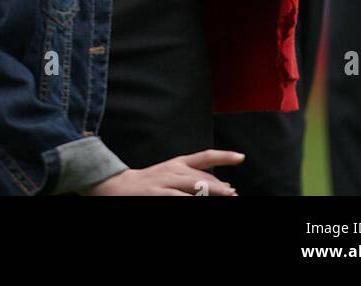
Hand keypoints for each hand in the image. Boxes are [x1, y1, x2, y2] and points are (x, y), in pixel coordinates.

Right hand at [85, 149, 243, 196]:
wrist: (119, 186)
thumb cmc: (151, 182)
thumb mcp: (171, 173)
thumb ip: (193, 177)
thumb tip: (222, 185)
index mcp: (178, 163)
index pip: (205, 156)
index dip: (224, 156)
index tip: (241, 157)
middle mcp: (174, 171)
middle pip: (202, 178)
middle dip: (219, 187)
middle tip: (233, 194)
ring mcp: (165, 184)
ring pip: (193, 190)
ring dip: (210, 194)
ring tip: (225, 195)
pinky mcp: (158, 195)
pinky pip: (178, 200)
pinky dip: (190, 202)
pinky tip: (198, 204)